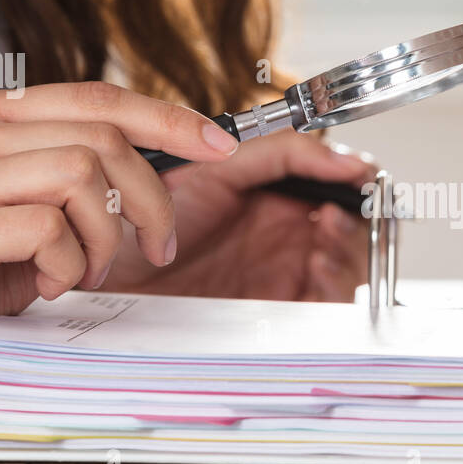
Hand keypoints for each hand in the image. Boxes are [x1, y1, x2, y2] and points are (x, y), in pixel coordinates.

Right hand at [0, 81, 237, 436]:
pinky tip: (43, 287)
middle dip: (148, 199)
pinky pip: (47, 229)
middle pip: (100, 137)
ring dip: (102, 238)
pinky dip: (66, 267)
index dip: (169, 118)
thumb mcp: (51, 214)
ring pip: (79, 175)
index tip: (221, 145)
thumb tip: (186, 143)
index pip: (96, 98)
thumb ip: (94, 171)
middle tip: (154, 249)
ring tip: (81, 272)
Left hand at [100, 131, 374, 301]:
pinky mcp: (276, 312)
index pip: (334, 184)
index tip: (358, 169)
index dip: (353, 175)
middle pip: (352, 227)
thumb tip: (333, 152)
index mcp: (273, 197)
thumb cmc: (139, 219)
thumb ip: (272, 151)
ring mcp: (283, 274)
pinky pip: (327, 302)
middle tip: (349, 205)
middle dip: (361, 215)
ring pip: (348, 263)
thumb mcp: (211, 170)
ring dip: (351, 245)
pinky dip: (336, 281)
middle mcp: (284, 236)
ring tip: (331, 229)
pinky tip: (320, 262)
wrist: (102, 268)